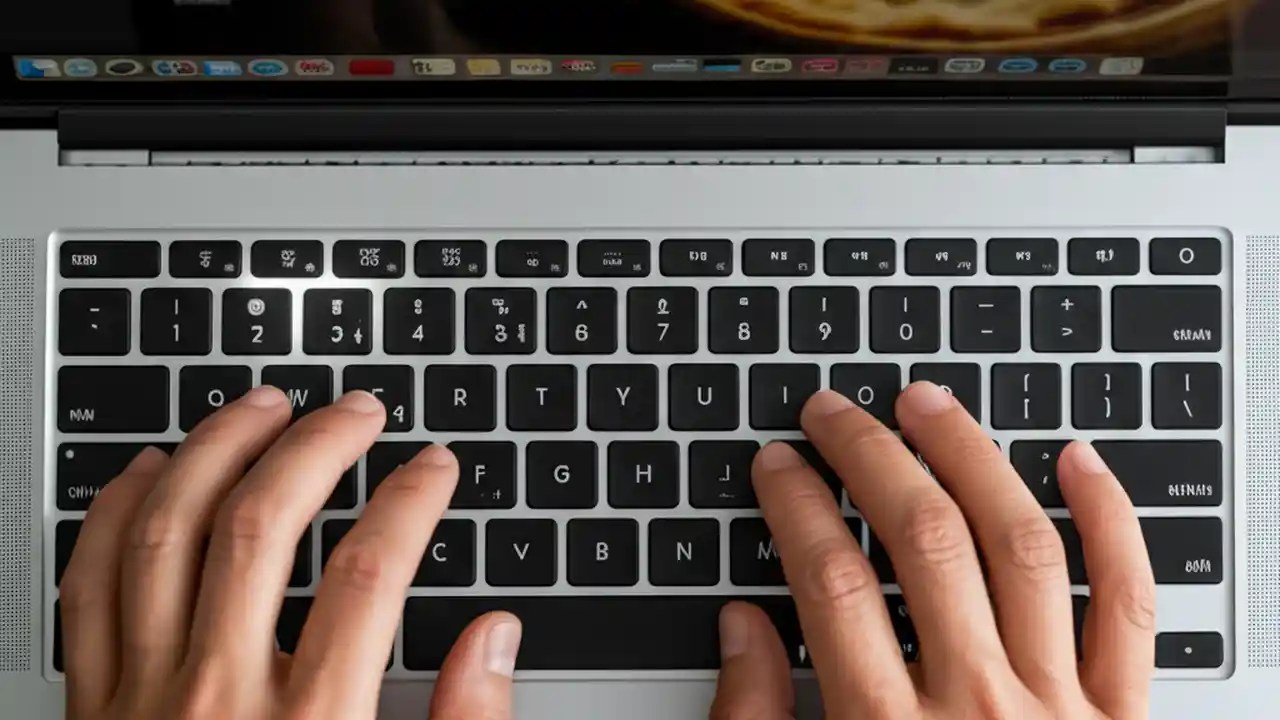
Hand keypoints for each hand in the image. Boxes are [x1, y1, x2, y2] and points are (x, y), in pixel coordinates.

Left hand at [59, 388, 520, 719]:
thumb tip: (495, 636)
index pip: (372, 571)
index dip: (412, 499)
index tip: (435, 466)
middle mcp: (217, 699)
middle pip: (262, 526)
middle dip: (320, 447)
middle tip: (359, 409)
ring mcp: (141, 698)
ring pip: (167, 533)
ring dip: (217, 451)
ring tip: (263, 406)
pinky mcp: (90, 710)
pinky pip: (88, 586)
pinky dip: (114, 513)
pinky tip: (148, 471)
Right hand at [711, 383, 1154, 718]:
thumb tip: (741, 626)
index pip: (830, 584)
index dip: (796, 507)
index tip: (777, 466)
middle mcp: (976, 712)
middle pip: (923, 542)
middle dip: (869, 458)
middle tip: (834, 413)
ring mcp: (1059, 710)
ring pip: (1021, 547)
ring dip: (971, 459)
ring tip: (927, 406)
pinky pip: (1129, 604)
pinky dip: (1113, 523)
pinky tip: (1080, 461)